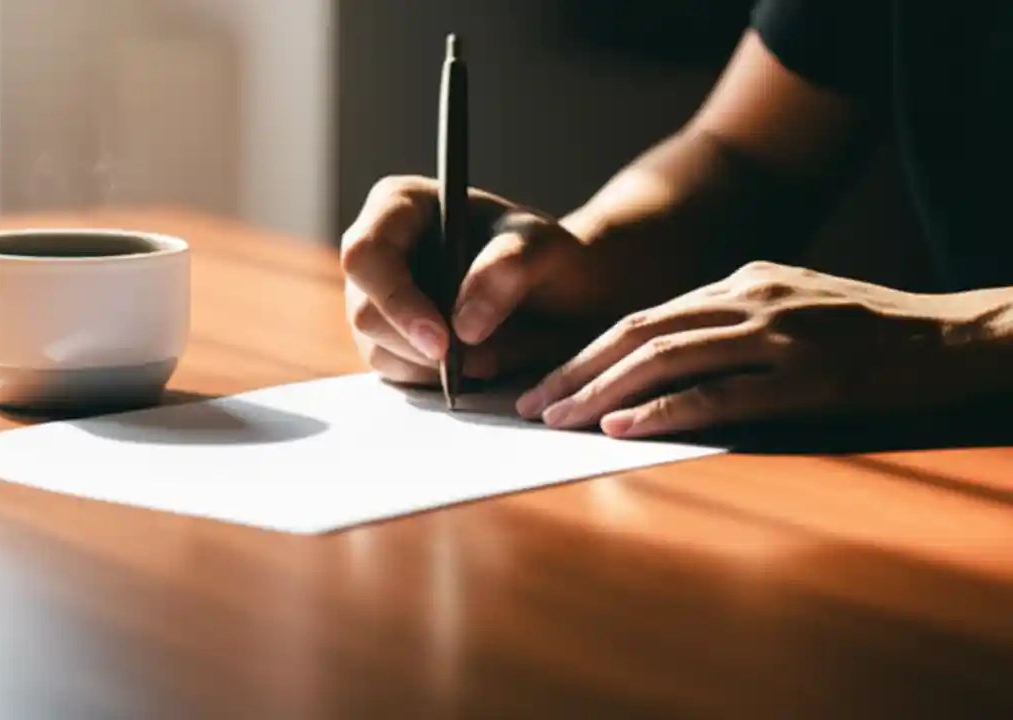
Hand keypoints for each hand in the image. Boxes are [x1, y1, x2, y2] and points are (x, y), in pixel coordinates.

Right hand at [341, 175, 610, 384]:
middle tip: (483, 360)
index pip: (368, 254)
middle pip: (366, 310)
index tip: (444, 342)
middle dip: (422, 346)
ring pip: (377, 347)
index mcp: (400, 206)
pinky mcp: (385, 336)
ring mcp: (375, 296)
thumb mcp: (545, 249)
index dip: (396, 300)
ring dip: (435, 366)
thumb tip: (464, 324)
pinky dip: (436, 378)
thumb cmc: (545, 256)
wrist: (556, 292)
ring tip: (492, 353)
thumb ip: (510, 269)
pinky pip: (394, 370)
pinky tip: (475, 361)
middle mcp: (376, 250)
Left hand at [517, 261, 975, 436]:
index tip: (545, 380)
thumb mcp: (791, 306)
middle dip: (575, 369)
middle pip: (638, 332)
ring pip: (665, 358)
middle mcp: (748, 300)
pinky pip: (718, 394)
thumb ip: (731, 323)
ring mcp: (776, 335)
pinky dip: (663, 411)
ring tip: (557, 419)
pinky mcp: (805, 377)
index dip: (586, 350)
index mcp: (741, 282)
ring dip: (602, 391)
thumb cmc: (867, 332)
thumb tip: (665, 356)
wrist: (951, 338)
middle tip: (529, 404)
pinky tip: (622, 429)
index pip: (643, 316)